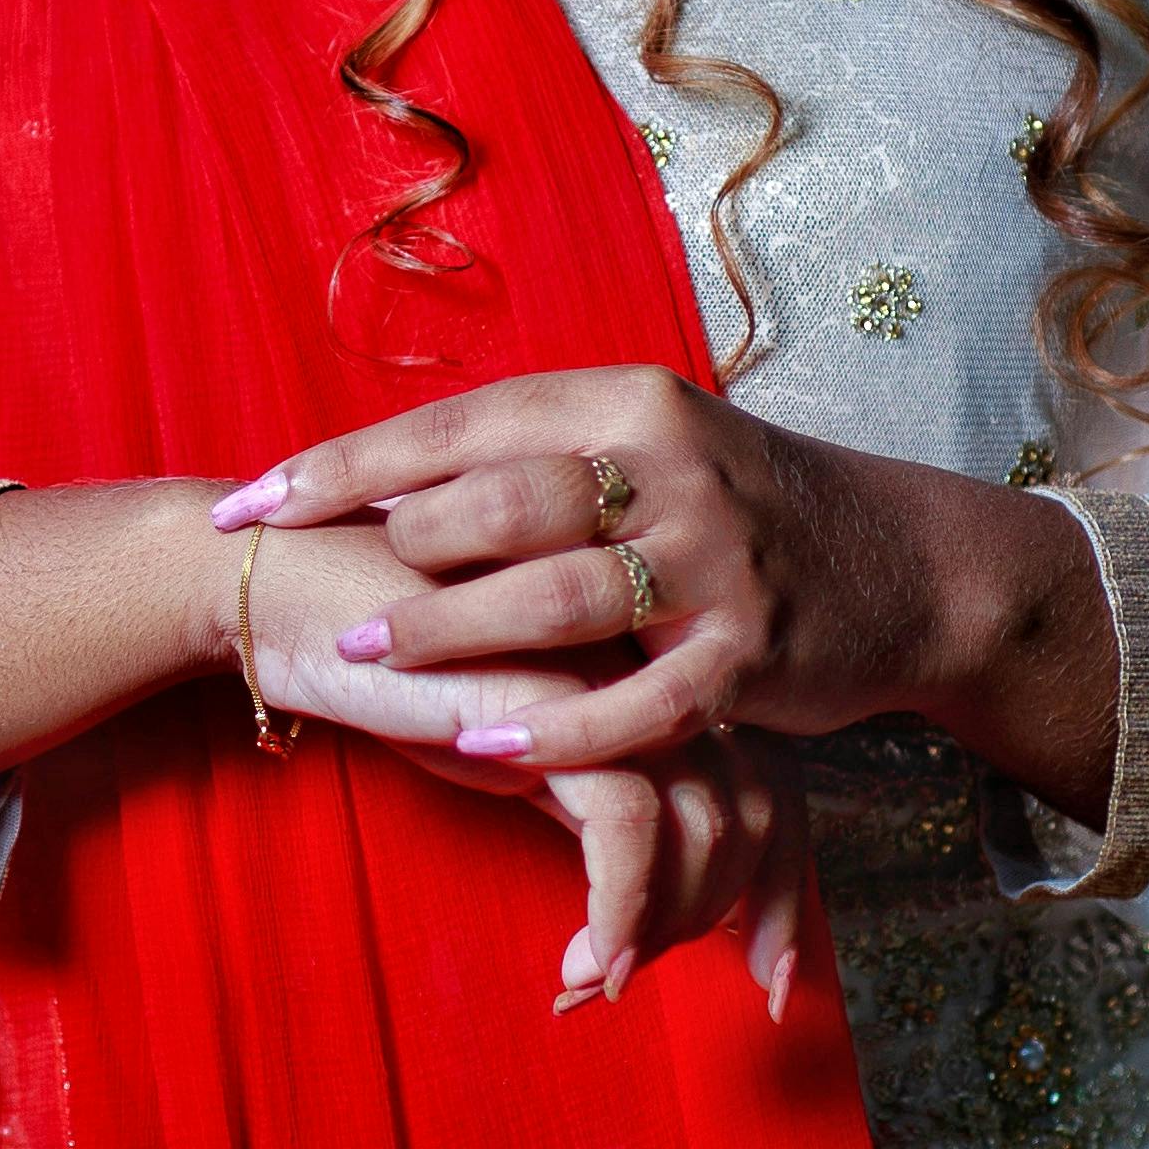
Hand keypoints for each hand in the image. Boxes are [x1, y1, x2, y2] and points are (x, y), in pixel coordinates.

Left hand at [214, 362, 1118, 824]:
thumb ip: (527, 461)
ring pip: (559, 596)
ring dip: (453, 631)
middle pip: (500, 501)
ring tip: (368, 660)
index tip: (246, 502)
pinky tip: (483, 746)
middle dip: (391, 548)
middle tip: (315, 590)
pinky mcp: (750, 653)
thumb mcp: (640, 450)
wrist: (903, 563)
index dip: (342, 467)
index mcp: (621, 402)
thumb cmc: (733, 507)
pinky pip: (640, 702)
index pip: (456, 427)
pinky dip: (556, 728)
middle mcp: (666, 467)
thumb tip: (376, 482)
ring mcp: (713, 561)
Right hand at [233, 510, 806, 1008]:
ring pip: (704, 824)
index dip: (778, 882)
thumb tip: (633, 882)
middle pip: (760, 804)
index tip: (771, 976)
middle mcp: (649, 662)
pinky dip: (619, 909)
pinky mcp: (552, 700)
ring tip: (598, 977)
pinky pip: (627, 827)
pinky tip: (583, 960)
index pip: (766, 776)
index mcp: (650, 662)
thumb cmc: (392, 660)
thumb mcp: (510, 735)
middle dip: (744, 916)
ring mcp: (610, 675)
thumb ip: (579, 781)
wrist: (291, 589)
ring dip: (662, 927)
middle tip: (685, 986)